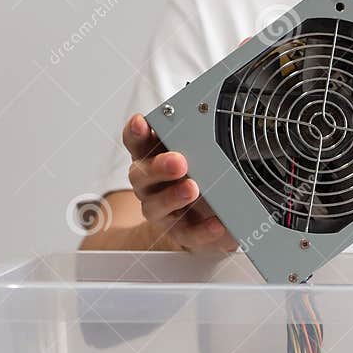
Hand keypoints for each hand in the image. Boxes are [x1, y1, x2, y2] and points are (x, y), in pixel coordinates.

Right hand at [123, 114, 237, 251]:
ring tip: (192, 189)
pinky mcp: (179, 233)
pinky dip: (202, 230)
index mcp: (152, 158)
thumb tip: (212, 118)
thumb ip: (198, 141)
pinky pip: (187, 234)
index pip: (136, 142)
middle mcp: (150, 185)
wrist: (206, 221)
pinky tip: (216, 224)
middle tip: (178, 161)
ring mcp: (161, 210)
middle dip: (159, 167)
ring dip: (173, 196)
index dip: (135, 133)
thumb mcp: (200, 156)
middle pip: (142, 175)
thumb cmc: (199, 179)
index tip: (141, 122)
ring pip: (156, 206)